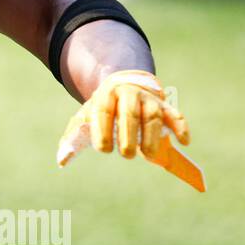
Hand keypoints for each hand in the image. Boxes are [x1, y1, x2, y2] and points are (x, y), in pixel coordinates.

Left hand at [56, 70, 202, 190]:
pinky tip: (183, 142)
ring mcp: (148, 100)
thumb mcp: (85, 117)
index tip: (103, 149)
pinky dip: (181, 127)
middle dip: (129, 135)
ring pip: (153, 115)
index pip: (103, 111)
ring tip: (148, 156)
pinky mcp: (165, 107)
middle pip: (130, 113)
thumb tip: (61, 160)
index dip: (103, 130)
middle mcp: (128, 94)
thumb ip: (73, 138)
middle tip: (126, 154)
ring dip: (152, 136)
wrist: (124, 84)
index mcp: (105, 95)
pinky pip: (175, 115)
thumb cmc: (103, 109)